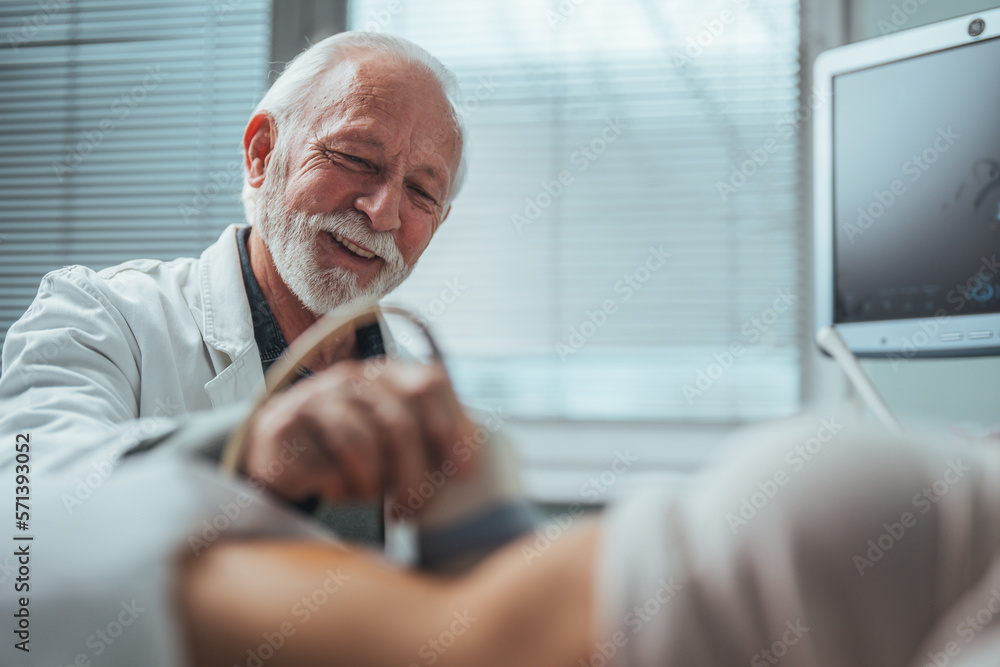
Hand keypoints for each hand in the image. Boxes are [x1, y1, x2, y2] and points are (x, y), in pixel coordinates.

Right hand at [239, 360, 477, 505]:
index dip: (454, 427)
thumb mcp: (388, 430)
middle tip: (413, 507)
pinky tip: (338, 490)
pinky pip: (328, 471)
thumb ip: (427, 431)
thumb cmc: (346, 446)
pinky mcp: (282, 432)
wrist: (274, 451)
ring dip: (372, 484)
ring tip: (368, 494)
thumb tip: (474, 463)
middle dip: (414, 475)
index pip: (430, 383)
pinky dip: (340, 491)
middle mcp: (348, 378)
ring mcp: (312, 400)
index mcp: (382, 372)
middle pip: (399, 423)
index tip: (464, 472)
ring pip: (362, 448)